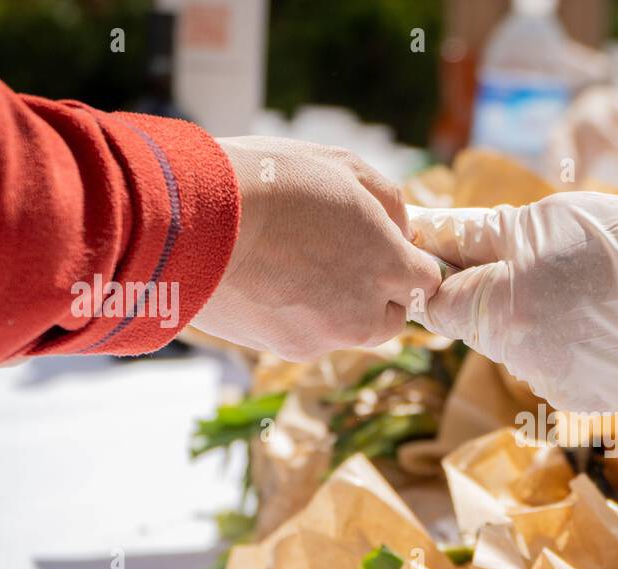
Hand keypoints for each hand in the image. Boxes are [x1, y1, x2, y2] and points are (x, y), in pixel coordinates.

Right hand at [193, 137, 441, 360]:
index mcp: (388, 265)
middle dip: (377, 293)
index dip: (408, 262)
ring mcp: (324, 338)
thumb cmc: (268, 182)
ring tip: (294, 266)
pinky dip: (295, 316)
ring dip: (336, 308)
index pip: (426, 281)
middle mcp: (363, 312)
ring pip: (347, 331)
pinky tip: (266, 280)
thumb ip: (388, 201)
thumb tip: (401, 228)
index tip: (388, 248)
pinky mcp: (284, 350)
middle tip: (341, 258)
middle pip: (392, 317)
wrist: (191, 220)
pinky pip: (306, 336)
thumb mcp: (341, 168)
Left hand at [411, 193, 617, 412]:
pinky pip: (553, 366)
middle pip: (478, 326)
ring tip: (583, 292)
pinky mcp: (578, 398)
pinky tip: (600, 322)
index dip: (444, 276)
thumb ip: (475, 237)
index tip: (462, 257)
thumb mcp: (542, 221)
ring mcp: (548, 384)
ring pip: (517, 347)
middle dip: (496, 295)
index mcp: (499, 311)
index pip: (437, 303)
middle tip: (543, 265)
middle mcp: (516, 359)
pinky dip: (566, 345)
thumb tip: (426, 235)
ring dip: (533, 320)